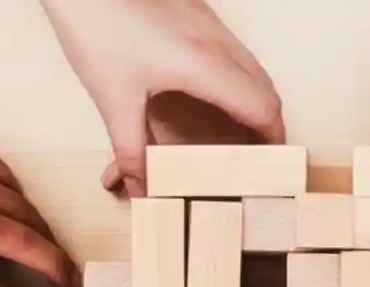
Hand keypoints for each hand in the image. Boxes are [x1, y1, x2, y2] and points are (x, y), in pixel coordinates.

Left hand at [41, 0, 284, 195]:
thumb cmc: (95, 23)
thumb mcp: (112, 97)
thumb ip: (130, 149)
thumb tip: (141, 187)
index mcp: (205, 64)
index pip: (262, 108)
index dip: (274, 139)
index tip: (272, 162)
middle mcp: (216, 40)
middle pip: (266, 88)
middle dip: (270, 122)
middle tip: (260, 150)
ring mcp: (209, 22)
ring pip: (252, 66)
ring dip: (254, 97)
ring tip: (240, 126)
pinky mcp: (196, 11)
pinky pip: (233, 50)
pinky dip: (237, 77)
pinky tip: (211, 89)